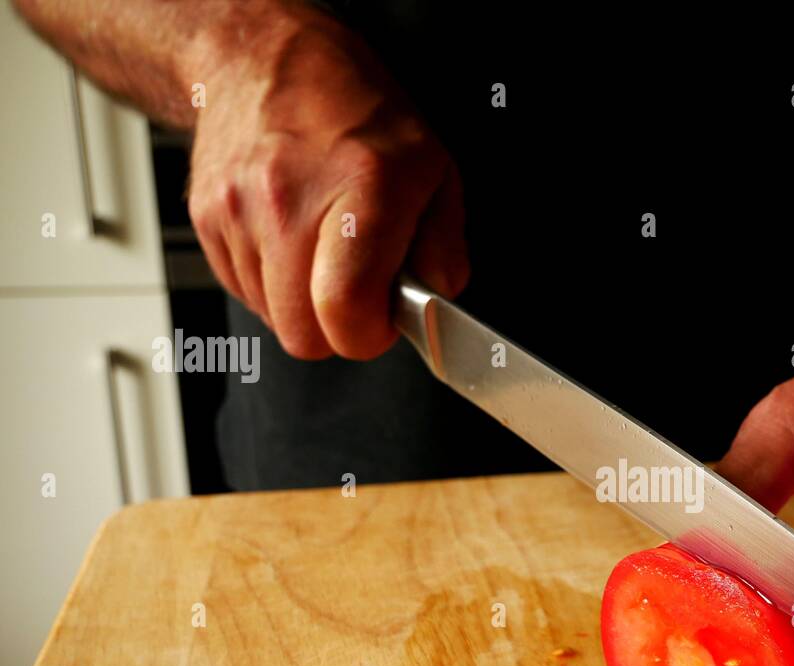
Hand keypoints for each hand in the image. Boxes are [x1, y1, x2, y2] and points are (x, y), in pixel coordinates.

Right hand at [187, 12, 467, 359]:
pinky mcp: (206, 220)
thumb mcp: (432, 168)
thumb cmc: (353, 112)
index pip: (346, 309)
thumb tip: (437, 296)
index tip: (382, 320)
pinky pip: (244, 292)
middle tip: (356, 290)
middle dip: (337, 329)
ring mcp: (239, 212)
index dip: (369, 335)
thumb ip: (445, 246)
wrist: (264, 60)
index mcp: (361, 189)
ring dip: (302, 303)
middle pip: (304, 336)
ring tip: (322, 250)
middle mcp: (290, 202)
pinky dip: (271, 282)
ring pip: (273, 319)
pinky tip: (290, 240)